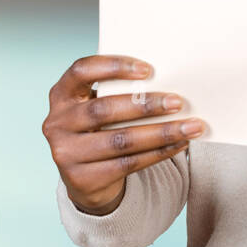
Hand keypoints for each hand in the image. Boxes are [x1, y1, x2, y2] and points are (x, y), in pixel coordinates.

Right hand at [42, 55, 204, 215]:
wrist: (84, 177)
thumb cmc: (98, 129)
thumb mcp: (95, 106)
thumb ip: (116, 92)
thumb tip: (166, 82)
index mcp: (61, 94)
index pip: (81, 71)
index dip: (113, 67)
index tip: (148, 69)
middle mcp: (57, 123)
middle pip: (103, 110)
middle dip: (145, 105)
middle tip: (177, 102)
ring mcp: (66, 154)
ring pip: (120, 141)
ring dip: (160, 133)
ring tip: (190, 126)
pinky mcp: (83, 180)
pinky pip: (128, 164)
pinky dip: (158, 153)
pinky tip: (179, 144)